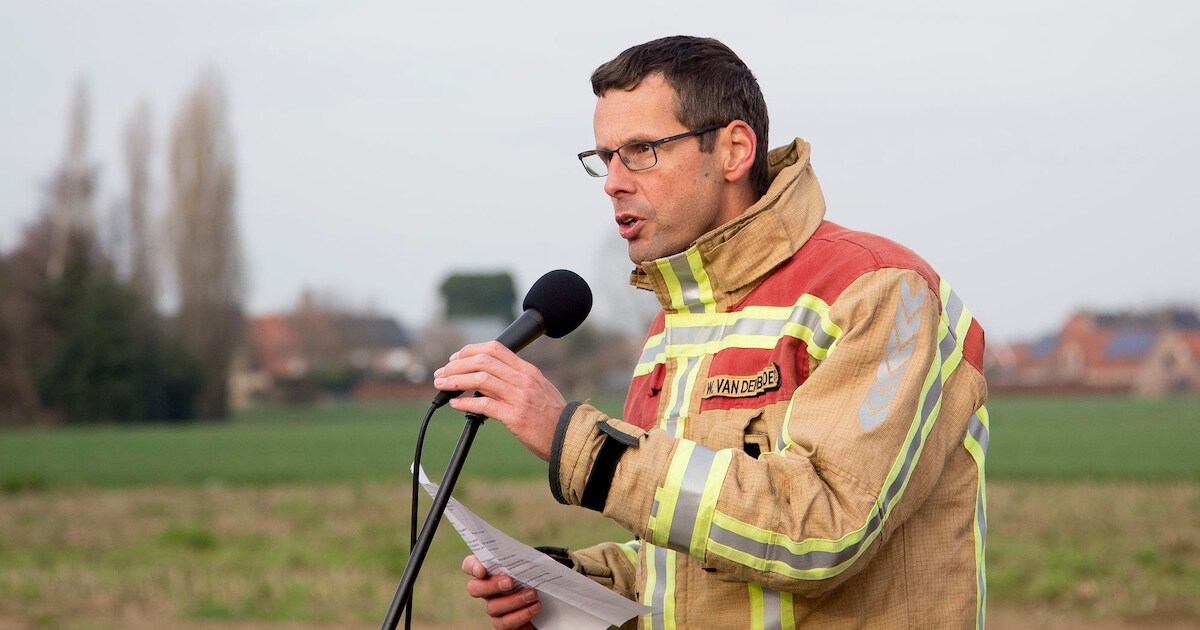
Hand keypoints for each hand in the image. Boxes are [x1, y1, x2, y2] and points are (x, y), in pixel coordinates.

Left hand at [432, 341, 564, 460]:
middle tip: (441, 373)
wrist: (568, 438)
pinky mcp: (515, 416)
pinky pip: (484, 404)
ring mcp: (519, 397)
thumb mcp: (538, 389)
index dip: (470, 350)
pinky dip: (465, 402)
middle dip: (456, 365)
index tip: (455, 358)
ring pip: (480, 379)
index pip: (495, 349)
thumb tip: (488, 377)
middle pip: (483, 361)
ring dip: (455, 381)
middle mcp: (523, 380)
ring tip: (442, 386)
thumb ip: (516, 380)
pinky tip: (454, 403)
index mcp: (528, 371)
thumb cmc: (552, 417)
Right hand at [462, 554, 540, 628]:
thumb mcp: (530, 563)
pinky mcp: (503, 622)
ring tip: (532, 594)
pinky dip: (520, 615)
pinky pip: (504, 623)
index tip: (482, 570)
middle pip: (474, 588)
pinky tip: (534, 607)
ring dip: (514, 600)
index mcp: (488, 569)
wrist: (547, 595)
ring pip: (492, 607)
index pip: (469, 565)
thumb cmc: (535, 573)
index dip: (472, 567)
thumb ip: (522, 560)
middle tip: (510, 582)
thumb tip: (525, 560)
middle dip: (491, 585)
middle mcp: (486, 589)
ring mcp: (493, 606)